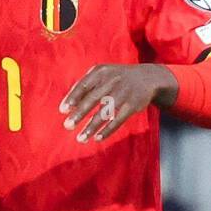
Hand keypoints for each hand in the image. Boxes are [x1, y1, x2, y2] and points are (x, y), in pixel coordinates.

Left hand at [59, 63, 177, 143]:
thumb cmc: (116, 78)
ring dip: (91, 127)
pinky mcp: (133, 105)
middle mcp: (112, 82)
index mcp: (100, 72)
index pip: (83, 85)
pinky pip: (118, 120)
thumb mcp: (102, 75)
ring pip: (105, 113)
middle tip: (67, 126)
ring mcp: (123, 93)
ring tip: (80, 138)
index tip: (62, 111)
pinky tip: (97, 138)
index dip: (72, 98)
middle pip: (92, 99)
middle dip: (79, 114)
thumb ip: (86, 86)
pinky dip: (107, 130)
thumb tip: (68, 105)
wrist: (147, 77)